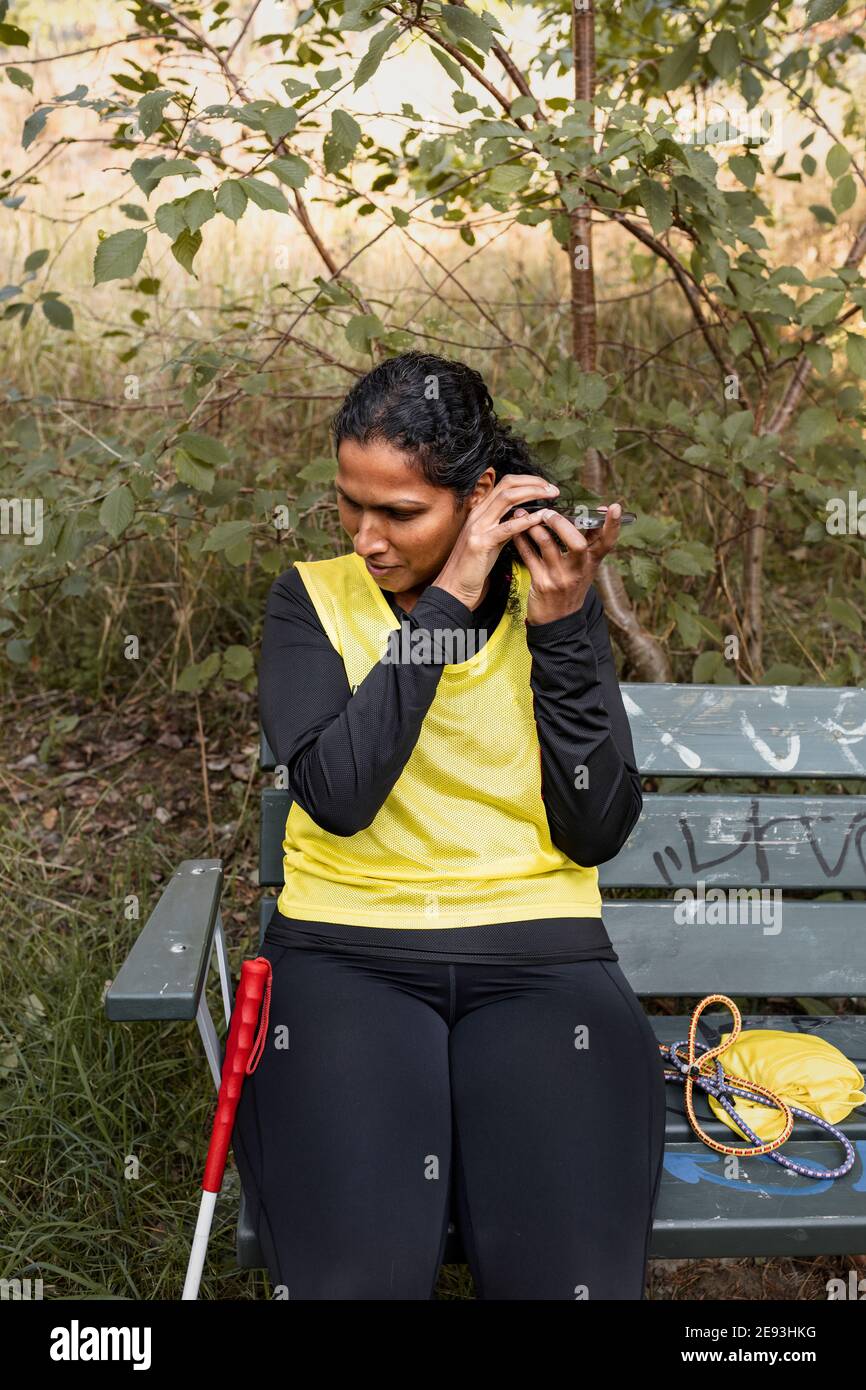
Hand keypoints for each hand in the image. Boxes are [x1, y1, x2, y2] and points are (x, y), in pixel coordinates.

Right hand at [433, 474, 563, 609]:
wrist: (454, 587)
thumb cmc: (473, 566)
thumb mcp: (491, 540)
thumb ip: (504, 526)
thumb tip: (523, 516)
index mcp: (480, 511)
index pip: (505, 484)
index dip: (528, 481)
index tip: (546, 486)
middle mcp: (478, 514)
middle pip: (507, 485)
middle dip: (533, 483)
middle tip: (553, 490)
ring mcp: (477, 527)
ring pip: (507, 498)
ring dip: (532, 494)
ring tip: (550, 498)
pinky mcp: (480, 543)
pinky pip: (507, 527)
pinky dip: (525, 521)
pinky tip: (540, 519)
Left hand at [512, 502, 623, 624]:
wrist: (558, 621)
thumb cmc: (571, 587)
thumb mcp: (585, 567)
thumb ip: (590, 543)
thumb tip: (596, 513)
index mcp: (592, 563)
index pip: (607, 542)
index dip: (612, 525)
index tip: (613, 506)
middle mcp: (578, 570)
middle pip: (577, 543)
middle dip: (561, 523)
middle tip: (549, 513)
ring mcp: (560, 578)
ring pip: (547, 545)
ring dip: (535, 528)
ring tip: (525, 517)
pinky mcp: (541, 583)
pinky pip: (528, 557)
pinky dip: (521, 541)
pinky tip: (516, 531)